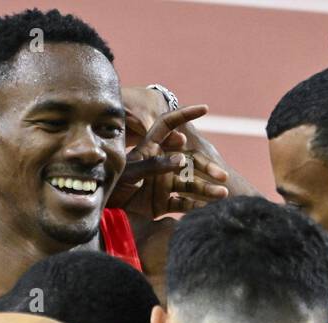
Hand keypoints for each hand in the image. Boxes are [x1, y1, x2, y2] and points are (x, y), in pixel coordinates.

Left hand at [110, 104, 229, 217]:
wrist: (105, 210)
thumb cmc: (114, 184)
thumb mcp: (132, 172)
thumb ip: (155, 165)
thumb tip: (182, 158)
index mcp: (151, 148)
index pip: (169, 125)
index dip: (185, 114)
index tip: (204, 108)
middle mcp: (162, 164)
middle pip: (190, 162)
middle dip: (207, 168)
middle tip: (222, 175)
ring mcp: (164, 184)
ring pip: (190, 185)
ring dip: (206, 189)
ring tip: (222, 194)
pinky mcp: (163, 203)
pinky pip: (182, 204)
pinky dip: (195, 206)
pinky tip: (208, 208)